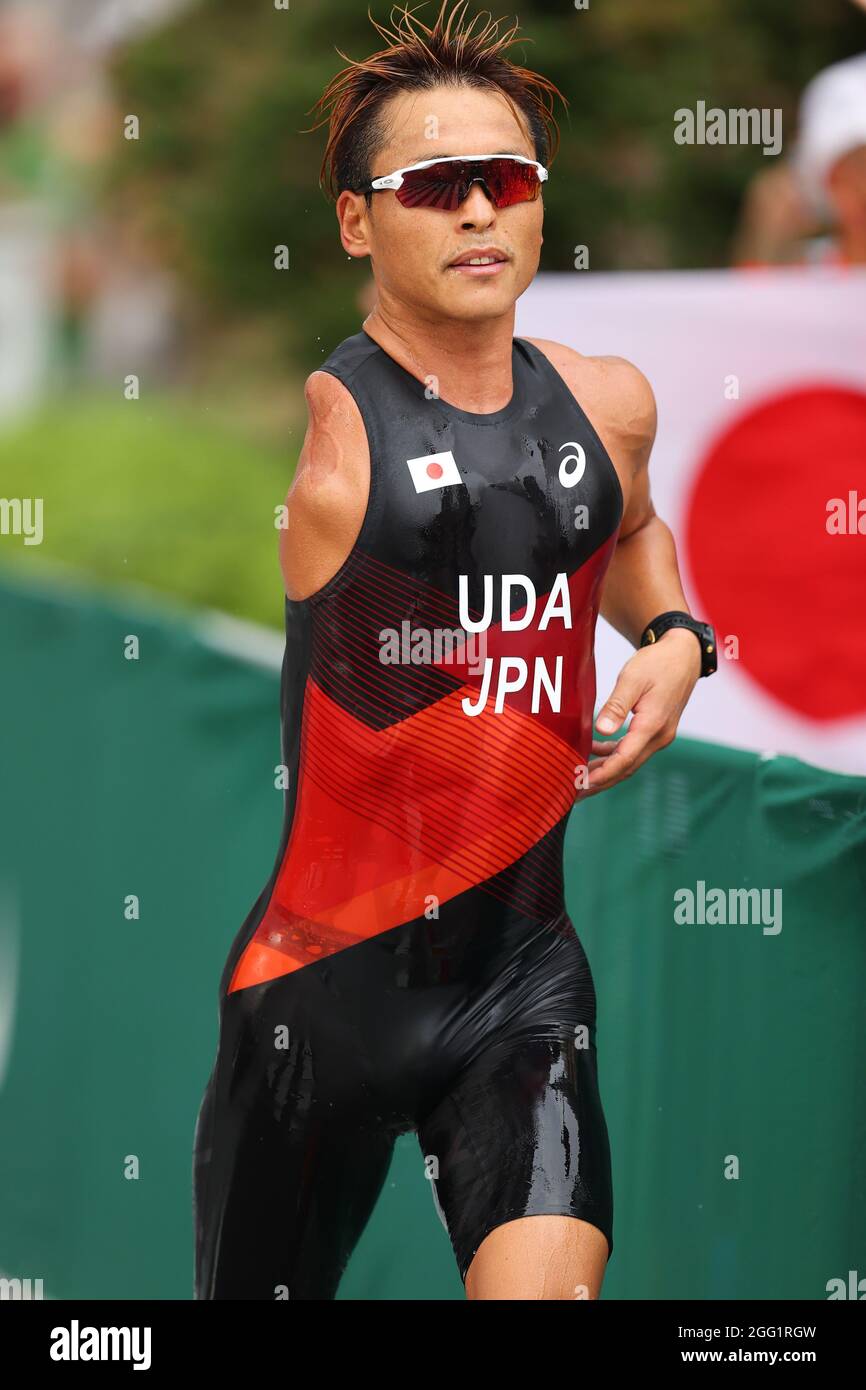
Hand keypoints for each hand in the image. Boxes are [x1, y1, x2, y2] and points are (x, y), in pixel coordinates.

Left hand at [581, 629, 702, 795]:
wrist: (683, 655)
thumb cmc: (658, 663)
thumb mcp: (633, 679)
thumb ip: (616, 706)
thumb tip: (602, 730)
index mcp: (653, 725)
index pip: (624, 759)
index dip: (602, 774)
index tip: (581, 784)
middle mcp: (659, 736)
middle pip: (627, 767)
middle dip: (600, 781)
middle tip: (575, 793)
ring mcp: (659, 735)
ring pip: (629, 761)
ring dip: (605, 771)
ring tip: (579, 778)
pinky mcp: (656, 730)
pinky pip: (633, 750)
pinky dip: (613, 755)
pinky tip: (594, 752)